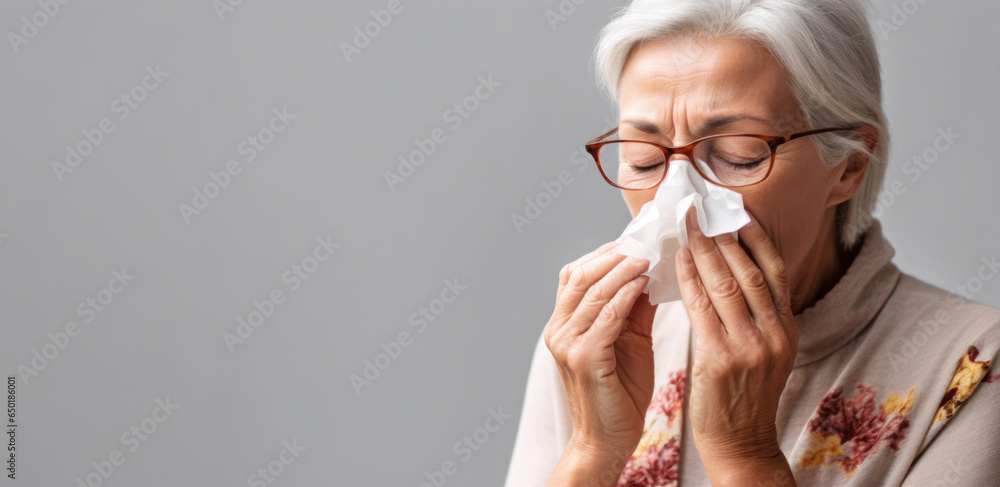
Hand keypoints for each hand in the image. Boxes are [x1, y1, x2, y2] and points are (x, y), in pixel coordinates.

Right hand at [543, 241, 657, 458]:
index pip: (575, 274)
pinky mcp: (583, 358)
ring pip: (592, 291)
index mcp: (564, 323)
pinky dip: (626, 295)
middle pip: (579, 275)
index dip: (604, 253)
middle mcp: (558, 330)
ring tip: (649, 255)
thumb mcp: (629, 340)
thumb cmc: (620, 393)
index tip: (635, 238)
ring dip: (623, 269)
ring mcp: (566, 344)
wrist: (608, 440)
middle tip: (644, 240)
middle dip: (613, 254)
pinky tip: (645, 283)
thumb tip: (653, 270)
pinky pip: (606, 317)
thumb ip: (634, 306)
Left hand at [676, 207, 798, 475]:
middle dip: (724, 236)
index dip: (756, 238)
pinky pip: (701, 308)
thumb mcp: (765, 353)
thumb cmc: (744, 396)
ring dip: (704, 250)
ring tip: (688, 225)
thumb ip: (756, 317)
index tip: (737, 212)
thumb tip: (734, 273)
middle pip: (750, 271)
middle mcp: (775, 334)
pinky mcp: (721, 359)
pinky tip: (678, 261)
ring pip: (726, 284)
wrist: (742, 444)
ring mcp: (751, 346)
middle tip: (703, 209)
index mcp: (789, 329)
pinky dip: (689, 279)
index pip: (776, 271)